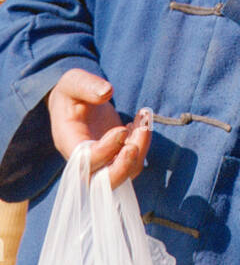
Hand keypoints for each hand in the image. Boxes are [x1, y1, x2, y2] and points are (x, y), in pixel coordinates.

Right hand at [46, 69, 151, 189]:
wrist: (76, 101)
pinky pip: (134, 161)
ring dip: (141, 148)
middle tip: (138, 139)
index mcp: (68, 142)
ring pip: (125, 172)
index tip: (122, 128)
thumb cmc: (72, 92)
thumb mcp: (73, 81)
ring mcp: (103, 161)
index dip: (106, 151)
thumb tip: (107, 92)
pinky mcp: (117, 157)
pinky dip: (143, 143)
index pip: (85, 161)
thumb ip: (86, 85)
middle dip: (125, 166)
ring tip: (145, 117)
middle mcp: (84, 159)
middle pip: (104, 182)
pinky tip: (141, 120)